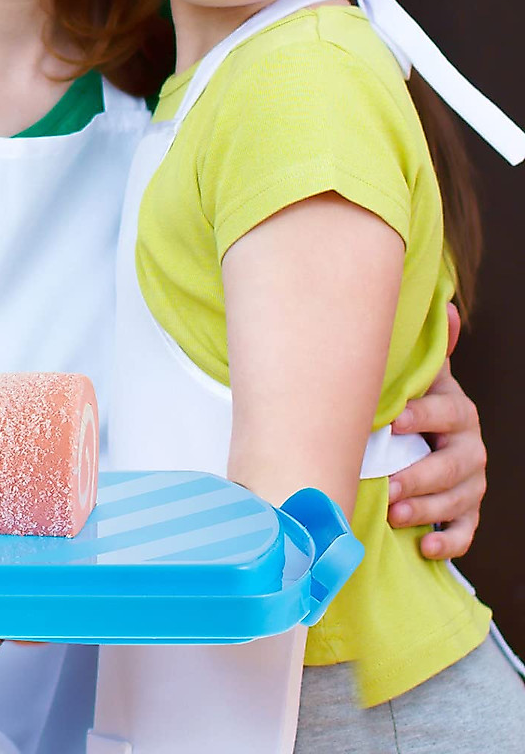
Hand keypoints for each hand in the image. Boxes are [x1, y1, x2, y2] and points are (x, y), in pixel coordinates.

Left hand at [386, 305, 485, 559]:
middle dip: (423, 476)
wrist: (412, 433)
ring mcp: (469, 480)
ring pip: (461, 499)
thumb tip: (447, 310)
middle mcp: (467, 444)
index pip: (447, 411)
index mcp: (453, 408)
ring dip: (429, 510)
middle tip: (389, 487)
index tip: (394, 421)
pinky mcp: (463, 512)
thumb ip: (423, 350)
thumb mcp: (408, 375)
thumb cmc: (400, 401)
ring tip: (396, 515)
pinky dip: (449, 543)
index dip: (423, 415)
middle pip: (457, 463)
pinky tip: (425, 548)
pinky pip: (465, 531)